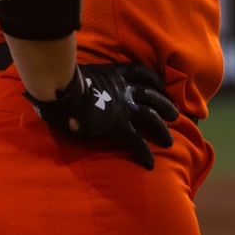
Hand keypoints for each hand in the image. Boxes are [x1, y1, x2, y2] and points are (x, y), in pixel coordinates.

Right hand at [26, 63, 179, 168]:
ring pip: (151, 116)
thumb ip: (77, 80)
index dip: (152, 78)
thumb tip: (60, 88)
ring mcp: (123, 107)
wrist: (62, 90)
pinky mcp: (118, 125)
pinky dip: (144, 152)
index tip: (160, 83)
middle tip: (174, 113)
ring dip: (162, 128)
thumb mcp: (75, 73)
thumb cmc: (60, 81)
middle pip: (151, 94)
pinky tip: (150, 163)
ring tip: (169, 140)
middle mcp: (123, 88)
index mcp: (113, 74)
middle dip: (165, 103)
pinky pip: (136, 140)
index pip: (139, 71)